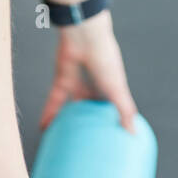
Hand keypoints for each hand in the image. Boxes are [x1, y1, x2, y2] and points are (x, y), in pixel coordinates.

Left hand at [40, 11, 138, 132]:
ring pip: (71, 105)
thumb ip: (125, 111)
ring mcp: (77, 83)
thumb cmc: (105, 59)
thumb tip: (133, 134)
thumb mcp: (117, 89)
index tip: (110, 136)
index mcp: (111, 86)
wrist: (84, 37)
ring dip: (67, 119)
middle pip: (90, 106)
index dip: (112, 119)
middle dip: (89, 120)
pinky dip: (49, 113)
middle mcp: (94, 85)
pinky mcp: (62, 81)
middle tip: (86, 140)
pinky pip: (54, 101)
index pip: (112, 106)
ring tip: (63, 137)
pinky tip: (44, 127)